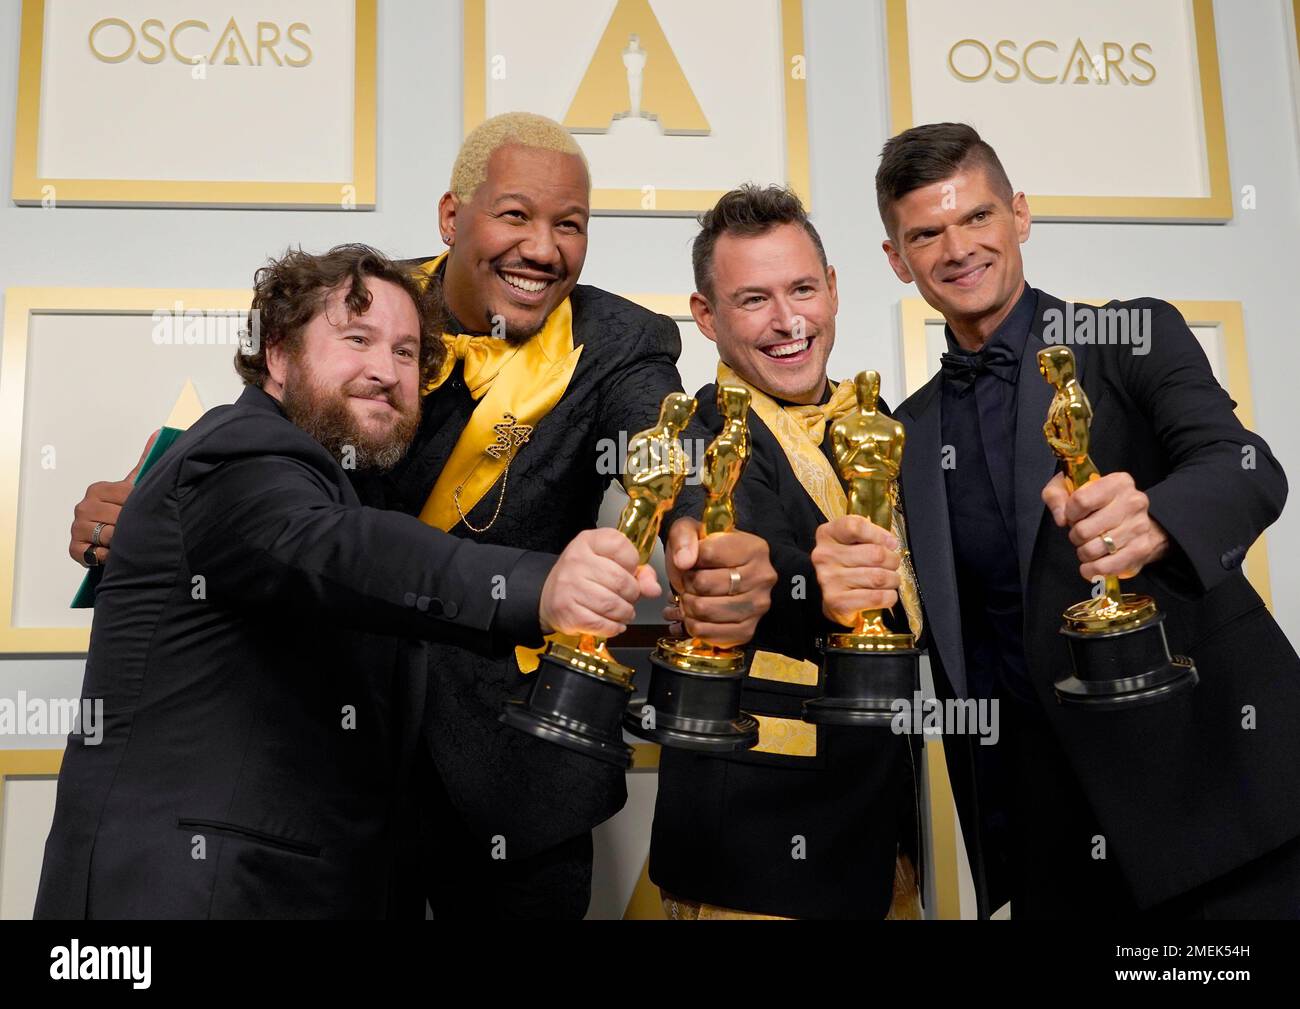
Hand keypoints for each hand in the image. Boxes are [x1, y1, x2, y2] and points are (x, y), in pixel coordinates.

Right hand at [69, 430, 157, 567]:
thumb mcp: (136, 486)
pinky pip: (94, 554)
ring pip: (110, 536)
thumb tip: (158, 434)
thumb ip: (146, 463)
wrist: (114, 540)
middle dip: (132, 525)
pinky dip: (107, 556)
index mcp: (97, 490)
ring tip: (125, 539)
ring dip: (122, 541)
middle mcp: (84, 506)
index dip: (140, 507)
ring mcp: (77, 527)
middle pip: (120, 519)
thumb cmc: (125, 512)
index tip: (140, 509)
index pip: (127, 498)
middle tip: (134, 527)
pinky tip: (112, 551)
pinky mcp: (75, 548)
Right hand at [539, 528, 660, 637]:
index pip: (622, 547)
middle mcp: (576, 560)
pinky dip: (613, 627)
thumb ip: (638, 572)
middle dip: (632, 594)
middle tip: (628, 597)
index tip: (629, 571)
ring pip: (613, 604)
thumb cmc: (583, 578)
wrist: (549, 596)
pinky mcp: (567, 611)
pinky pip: (601, 623)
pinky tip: (612, 623)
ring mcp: (569, 586)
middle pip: (621, 580)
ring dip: (625, 613)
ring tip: (622, 611)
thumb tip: (653, 589)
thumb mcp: (609, 563)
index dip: (633, 563)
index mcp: (588, 541)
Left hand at [664, 518, 775, 647]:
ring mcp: (758, 606)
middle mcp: (762, 577)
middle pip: (704, 584)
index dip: (689, 558)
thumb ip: (684, 537)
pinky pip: (708, 633)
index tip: (691, 560)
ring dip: (688, 605)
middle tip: (689, 582)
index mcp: (754, 548)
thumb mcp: (693, 532)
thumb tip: (684, 561)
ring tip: (691, 597)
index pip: (707, 553)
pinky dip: (694, 625)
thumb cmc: (708, 555)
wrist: (724, 576)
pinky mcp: (747, 630)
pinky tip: (696, 615)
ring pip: (704, 610)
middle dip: (687, 583)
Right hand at [810, 515, 900, 626]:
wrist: (835, 599)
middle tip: (892, 565)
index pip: (855, 526)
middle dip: (892, 561)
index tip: (890, 543)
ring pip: (879, 577)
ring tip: (888, 580)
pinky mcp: (837, 602)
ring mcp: (829, 580)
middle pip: (875, 554)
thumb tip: (890, 543)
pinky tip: (884, 594)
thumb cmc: (849, 567)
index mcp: (828, 535)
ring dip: (892, 580)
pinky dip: (889, 597)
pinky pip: (877, 597)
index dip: (879, 535)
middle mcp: (824, 556)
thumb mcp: (853, 543)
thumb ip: (870, 535)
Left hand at [1041, 471, 1168, 580]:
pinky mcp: (1141, 549)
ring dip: (1083, 552)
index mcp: (1117, 482)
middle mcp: (1133, 502)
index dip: (1069, 513)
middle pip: (1084, 530)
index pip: (1080, 501)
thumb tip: (1061, 519)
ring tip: (1088, 546)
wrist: (1130, 517)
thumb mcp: (1069, 488)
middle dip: (1075, 536)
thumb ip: (1056, 496)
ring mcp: (1139, 526)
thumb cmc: (1096, 501)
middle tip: (1081, 534)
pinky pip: (1107, 567)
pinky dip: (1092, 570)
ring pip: (1093, 550)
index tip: (1072, 516)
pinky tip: (1089, 566)